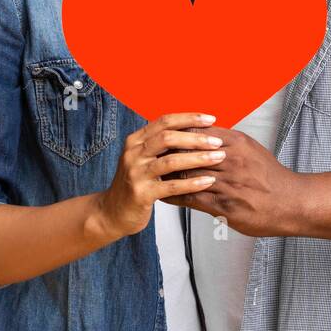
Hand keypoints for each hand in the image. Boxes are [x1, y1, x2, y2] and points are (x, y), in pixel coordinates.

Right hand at [92, 113, 224, 240]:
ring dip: (198, 158)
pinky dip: (192, 183)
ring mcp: (136, 174)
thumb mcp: (143, 158)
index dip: (189, 118)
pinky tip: (208, 181)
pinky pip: (171, 186)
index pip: (164, 121)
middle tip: (217, 141)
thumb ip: (161, 145)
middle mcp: (133, 154)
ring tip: (218, 157)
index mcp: (135, 141)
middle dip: (196, 138)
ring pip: (171, 161)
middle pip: (168, 138)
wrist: (112, 212)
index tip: (210, 119)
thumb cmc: (135, 184)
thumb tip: (194, 131)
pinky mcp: (141, 194)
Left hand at [161, 126, 303, 236]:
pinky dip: (174, 195)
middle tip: (148, 154)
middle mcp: (230, 160)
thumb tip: (205, 132)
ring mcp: (227, 183)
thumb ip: (227, 141)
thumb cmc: (269, 176)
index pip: (197, 133)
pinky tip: (163, 195)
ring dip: (167, 175)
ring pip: (187, 174)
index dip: (176, 135)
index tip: (160, 137)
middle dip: (166, 153)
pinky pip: (191, 198)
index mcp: (236, 143)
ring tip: (151, 174)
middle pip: (188, 152)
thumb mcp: (250, 149)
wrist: (291, 203)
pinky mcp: (224, 205)